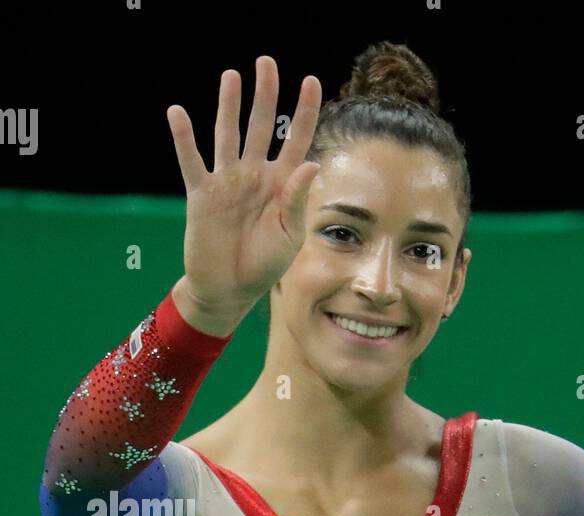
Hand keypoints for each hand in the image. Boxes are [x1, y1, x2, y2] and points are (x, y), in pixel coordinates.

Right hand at [167, 56, 321, 331]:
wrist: (229, 289)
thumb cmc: (264, 266)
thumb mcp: (288, 237)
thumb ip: (296, 200)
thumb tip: (309, 164)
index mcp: (281, 185)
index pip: (296, 140)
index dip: (304, 112)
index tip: (312, 81)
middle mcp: (255, 176)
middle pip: (261, 127)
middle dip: (265, 95)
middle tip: (267, 63)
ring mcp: (227, 182)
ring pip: (228, 135)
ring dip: (228, 106)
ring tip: (231, 76)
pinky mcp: (201, 194)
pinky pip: (191, 161)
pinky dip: (183, 138)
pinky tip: (177, 113)